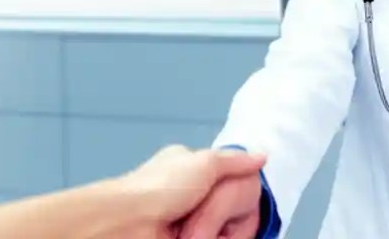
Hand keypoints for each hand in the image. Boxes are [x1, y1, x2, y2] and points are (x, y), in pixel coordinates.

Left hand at [120, 145, 265, 230]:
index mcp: (193, 169)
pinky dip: (213, 237)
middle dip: (221, 214)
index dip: (236, 192)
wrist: (126, 224)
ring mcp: (190, 222)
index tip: (234, 194)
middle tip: (198, 214)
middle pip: (231, 208)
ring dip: (211, 228)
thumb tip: (262, 157)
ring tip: (186, 233)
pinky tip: (190, 237)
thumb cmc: (158, 189)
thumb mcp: (204, 164)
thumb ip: (235, 161)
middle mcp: (192, 194)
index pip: (233, 181)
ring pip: (225, 230)